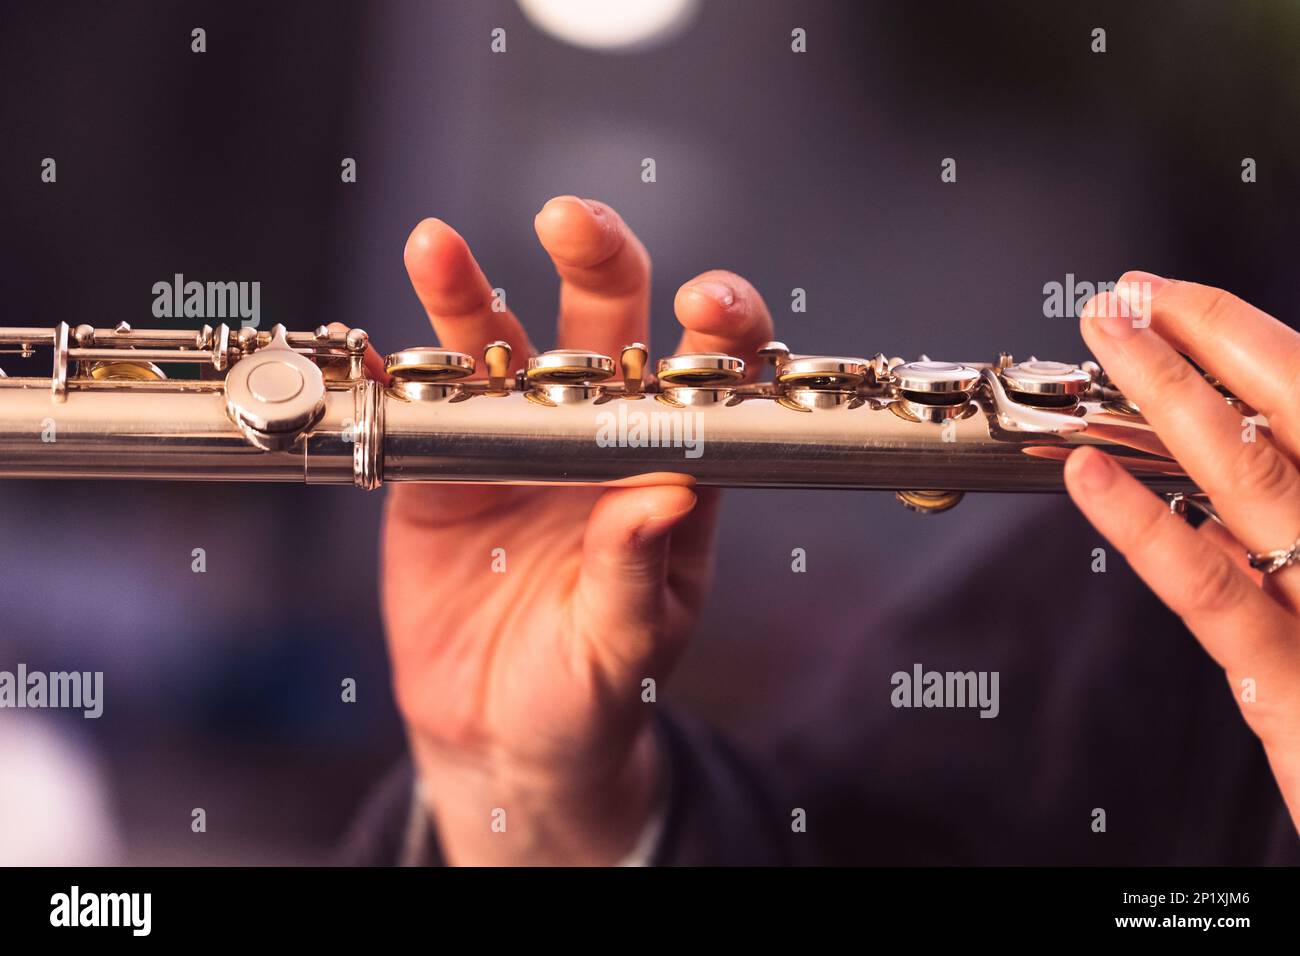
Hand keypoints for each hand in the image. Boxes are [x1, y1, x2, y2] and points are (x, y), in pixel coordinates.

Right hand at [380, 198, 773, 863]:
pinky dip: (389, 372)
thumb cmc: (589, 694)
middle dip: (595, 264)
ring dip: (467, 294)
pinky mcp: (439, 468)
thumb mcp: (625, 647)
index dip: (715, 326)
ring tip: (436, 250)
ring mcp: (512, 444)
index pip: (707, 375)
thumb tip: (663, 493)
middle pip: (604, 326)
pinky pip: (416, 405)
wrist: (498, 737)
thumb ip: (639, 572)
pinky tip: (368, 345)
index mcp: (666, 471)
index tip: (704, 302)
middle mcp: (595, 439)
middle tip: (571, 224)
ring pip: (497, 346)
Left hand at [1068, 273, 1299, 832]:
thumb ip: (1278, 534)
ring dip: (1172, 394)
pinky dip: (1144, 523)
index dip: (1242, 338)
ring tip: (1110, 337)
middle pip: (1296, 411)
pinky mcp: (1292, 684)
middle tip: (1130, 290)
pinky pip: (1211, 591)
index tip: (1176, 297)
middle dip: (1211, 337)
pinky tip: (1087, 474)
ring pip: (1251, 477)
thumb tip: (1206, 487)